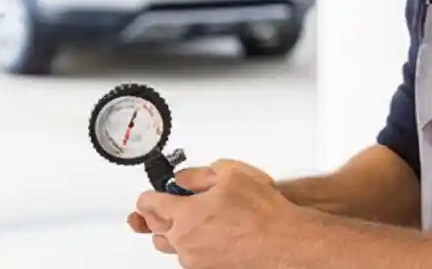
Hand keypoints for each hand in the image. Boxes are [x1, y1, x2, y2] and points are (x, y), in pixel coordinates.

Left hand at [128, 159, 299, 267]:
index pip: (148, 205)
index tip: (151, 193)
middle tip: (168, 204)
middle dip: (158, 215)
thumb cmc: (261, 212)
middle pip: (154, 229)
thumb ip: (198, 174)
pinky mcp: (208, 268)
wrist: (283, 242)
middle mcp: (184, 241)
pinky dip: (191, 244)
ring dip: (173, 232)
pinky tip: (209, 233)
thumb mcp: (230, 173)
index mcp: (183, 215)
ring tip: (191, 219)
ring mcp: (195, 259)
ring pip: (170, 246)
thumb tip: (182, 178)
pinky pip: (189, 256)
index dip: (148, 195)